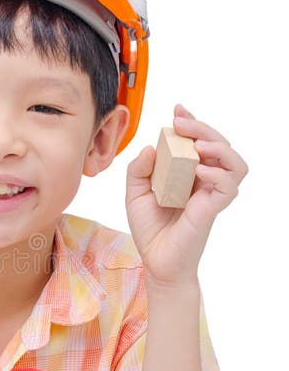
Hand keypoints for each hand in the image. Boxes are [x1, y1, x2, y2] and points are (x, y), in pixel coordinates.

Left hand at [125, 104, 247, 286]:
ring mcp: (211, 194)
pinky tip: (199, 171)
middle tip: (182, 122)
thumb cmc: (150, 228)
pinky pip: (228, 187)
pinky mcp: (213, 209)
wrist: (156, 261)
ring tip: (198, 145)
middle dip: (203, 127)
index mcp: (187, 171)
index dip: (193, 122)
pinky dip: (218, 174)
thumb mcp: (134, 193)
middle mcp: (203, 179)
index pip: (198, 140)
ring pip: (234, 163)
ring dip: (219, 147)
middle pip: (219, 144)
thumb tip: (150, 147)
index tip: (178, 110)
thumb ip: (138, 169)